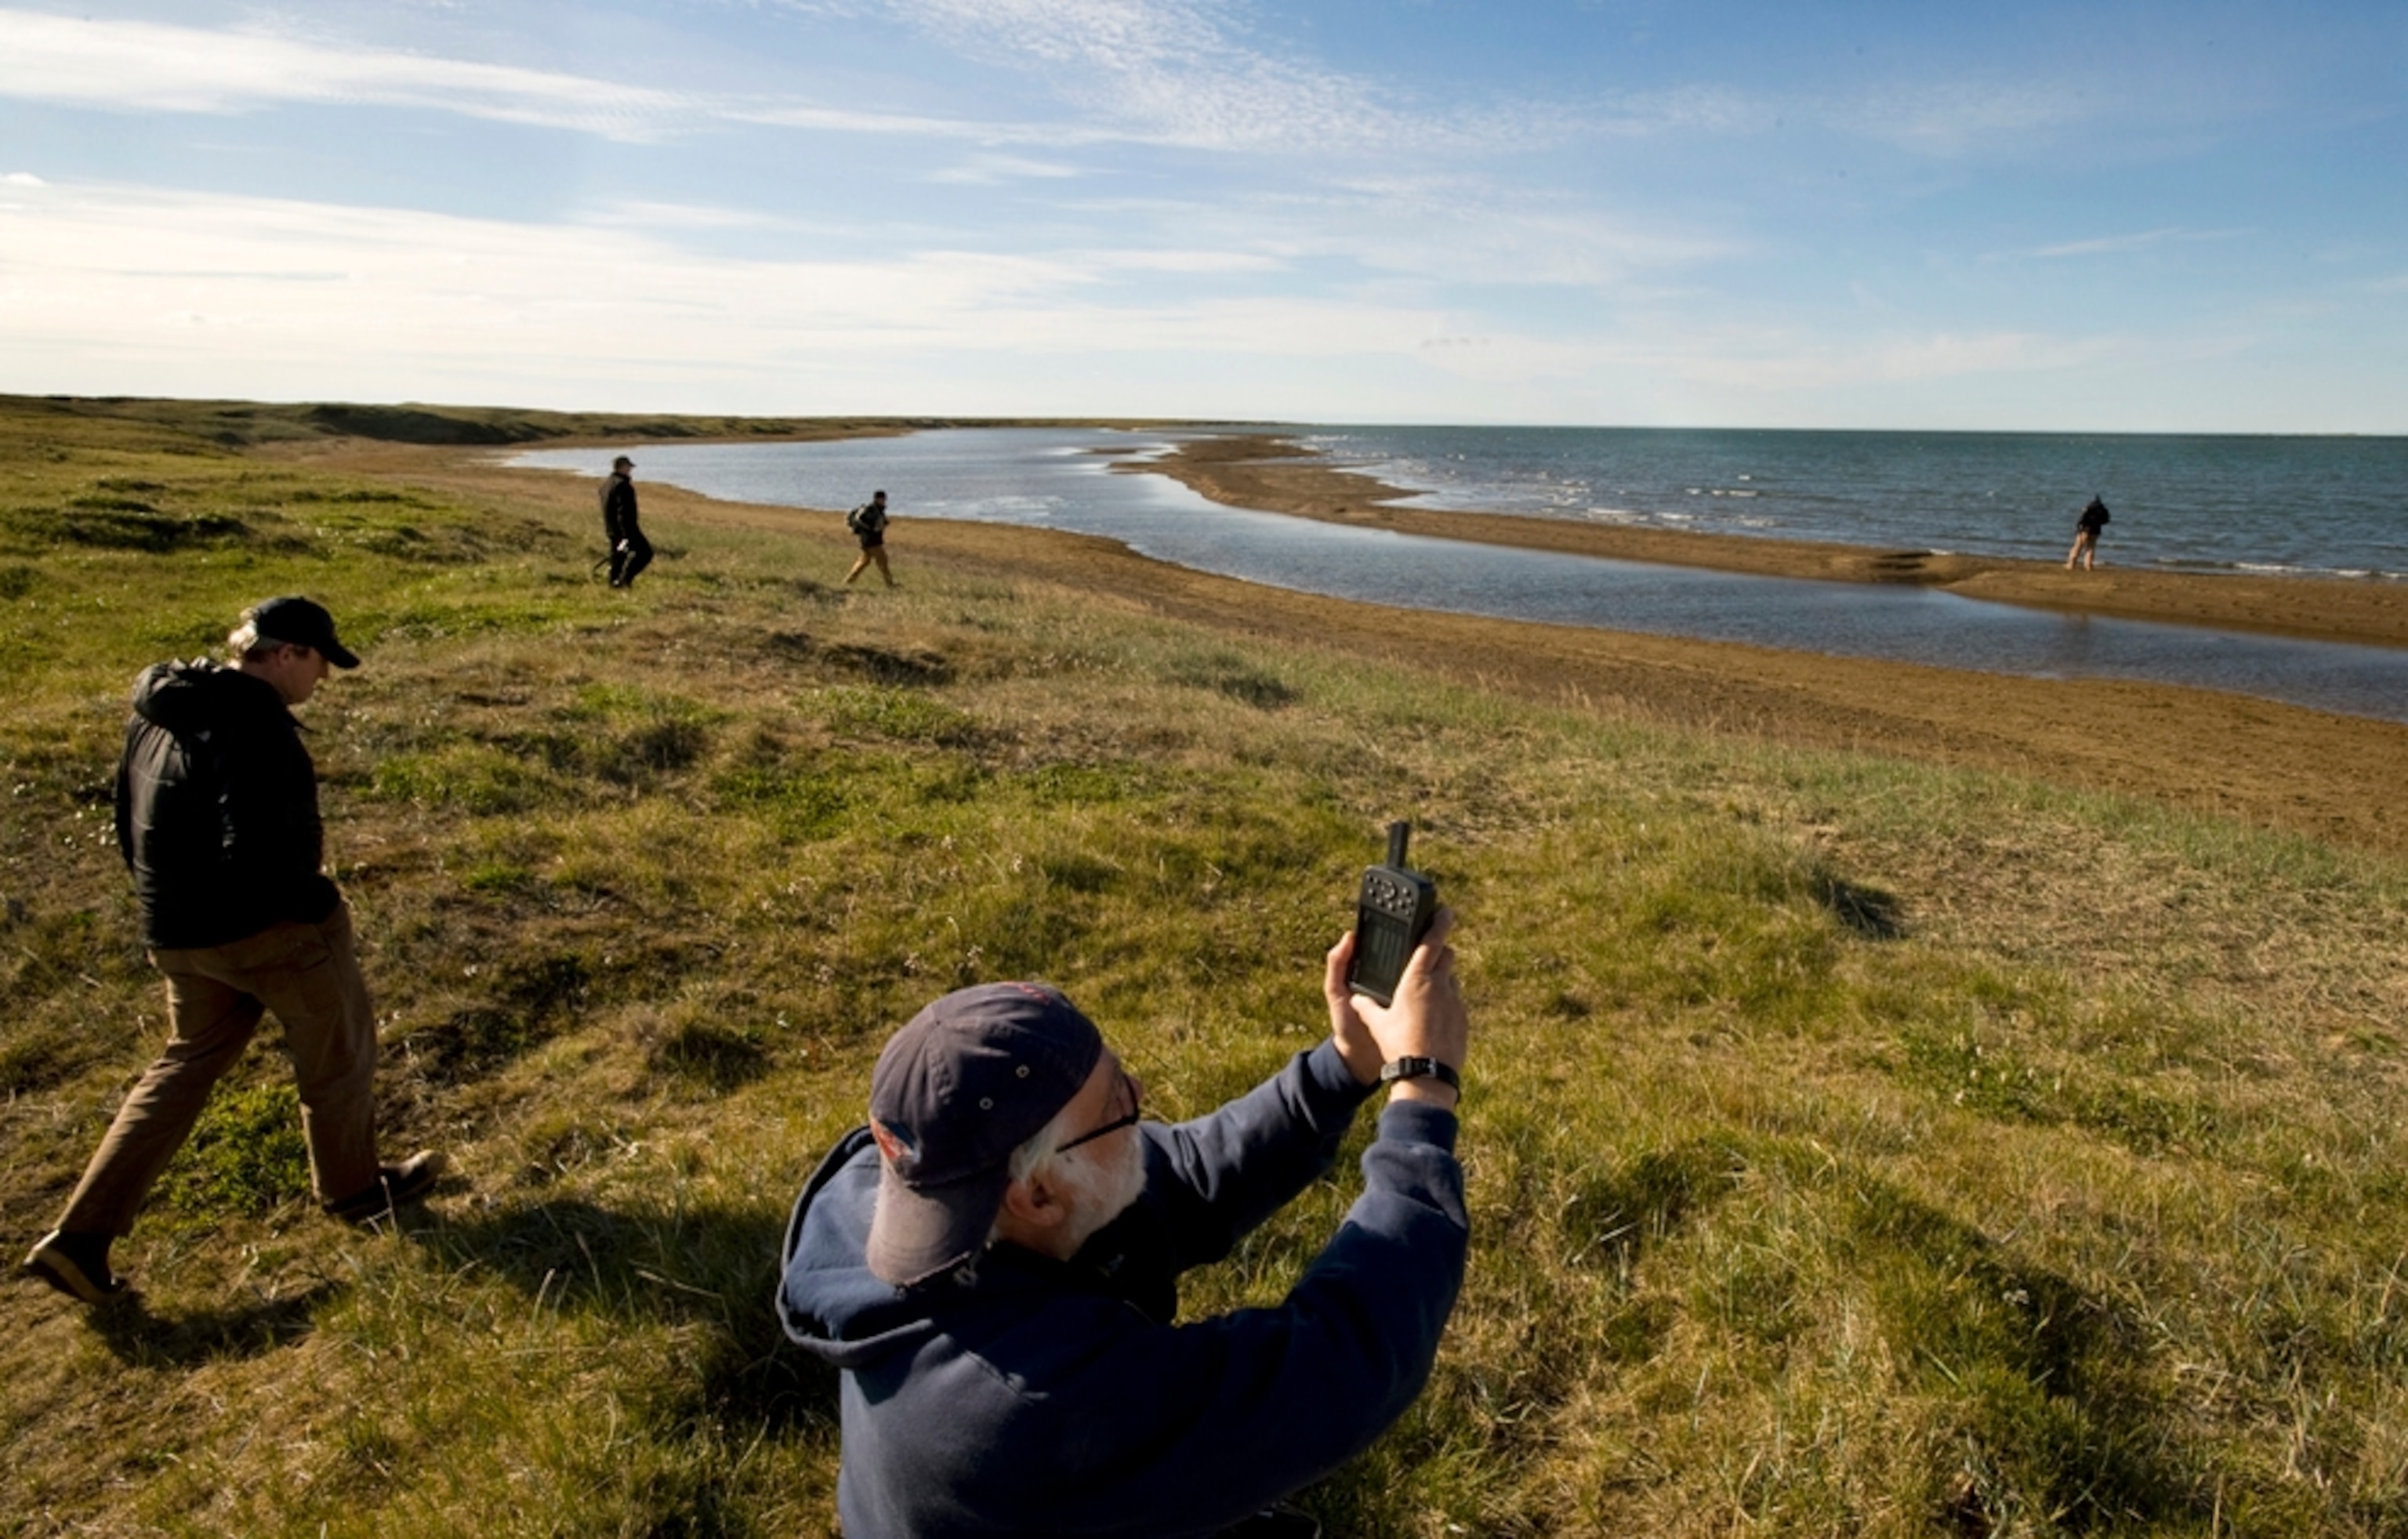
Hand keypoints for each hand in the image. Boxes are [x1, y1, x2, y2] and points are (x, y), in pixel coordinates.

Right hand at [1325, 907, 1467, 1109]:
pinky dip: (1447, 1004)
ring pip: (1452, 980)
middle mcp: (1440, 986)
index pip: (1433, 941)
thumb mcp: (1377, 1023)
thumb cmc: (1399, 1045)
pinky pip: (1456, 1003)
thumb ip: (1366, 1006)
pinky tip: (1435, 1019)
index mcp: (1417, 979)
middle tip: (1429, 955)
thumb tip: (1355, 999)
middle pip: (1447, 955)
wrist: (1427, 1074)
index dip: (1440, 922)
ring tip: (1427, 994)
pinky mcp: (1463, 1019)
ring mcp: (1455, 1002)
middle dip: (1440, 951)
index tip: (1445, 910)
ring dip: (1443, 980)